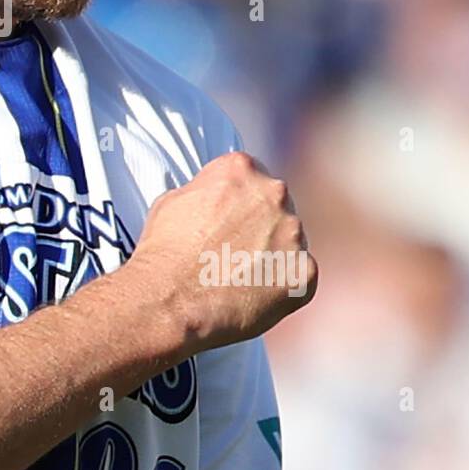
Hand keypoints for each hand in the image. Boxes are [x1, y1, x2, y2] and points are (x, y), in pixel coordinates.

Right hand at [124, 151, 316, 357]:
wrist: (171, 300)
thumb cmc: (164, 251)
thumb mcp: (173, 199)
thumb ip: (206, 190)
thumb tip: (215, 198)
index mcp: (241, 168)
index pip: (251, 175)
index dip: (236, 199)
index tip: (226, 218)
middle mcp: (274, 193)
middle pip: (275, 203)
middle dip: (259, 222)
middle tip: (233, 248)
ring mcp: (294, 233)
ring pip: (289, 239)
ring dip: (272, 252)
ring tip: (238, 275)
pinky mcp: (304, 271)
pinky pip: (298, 274)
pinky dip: (281, 284)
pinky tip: (251, 293)